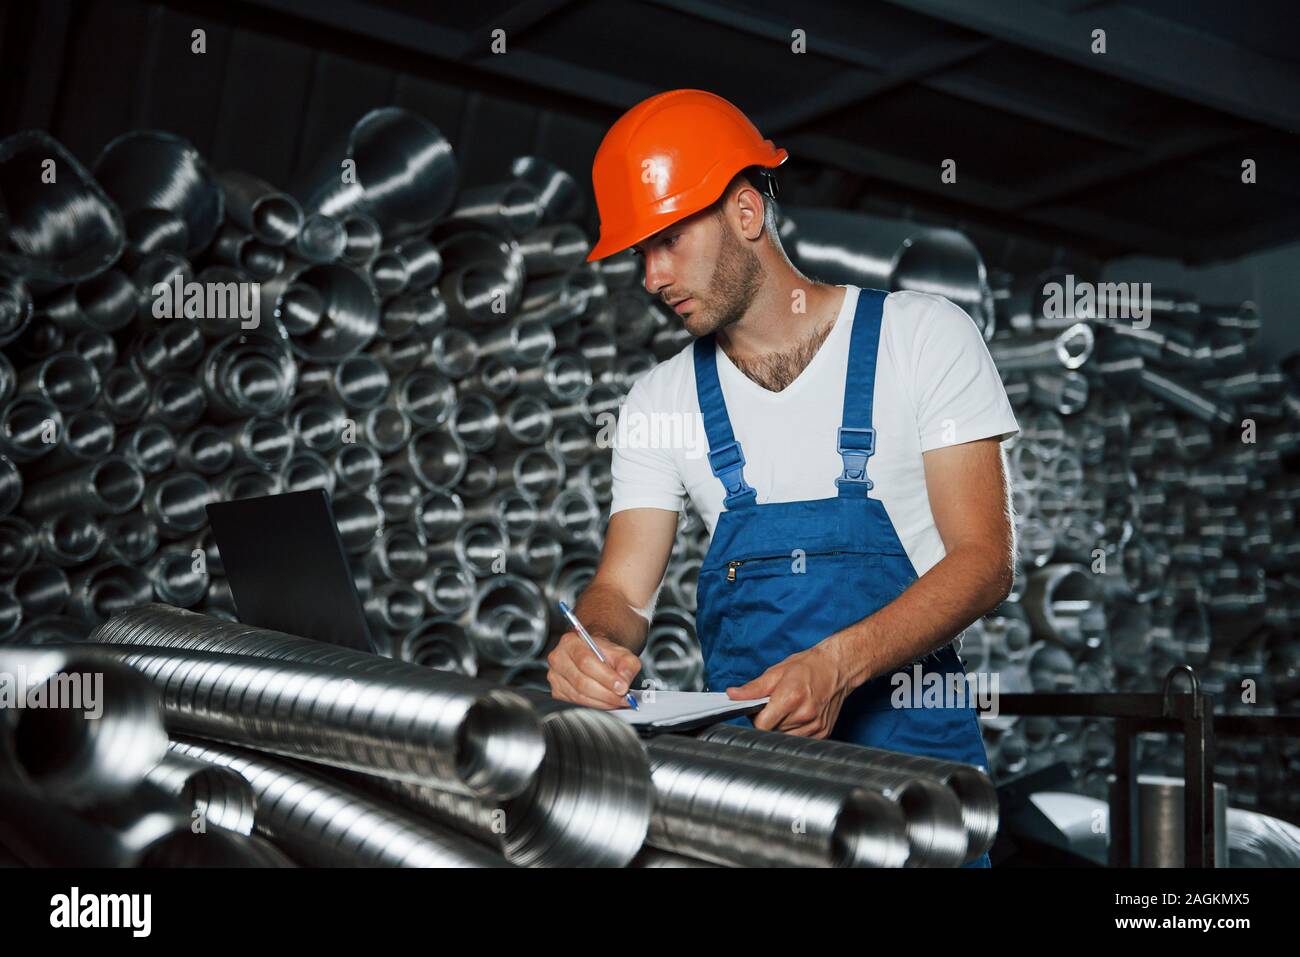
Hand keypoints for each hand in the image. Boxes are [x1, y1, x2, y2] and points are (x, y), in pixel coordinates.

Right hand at [546, 630, 641, 709]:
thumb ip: (627, 665)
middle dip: (606, 693)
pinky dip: (594, 705)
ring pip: (579, 695)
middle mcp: (559, 658)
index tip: (622, 687)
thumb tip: (624, 681)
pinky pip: (576, 702)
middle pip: (581, 681)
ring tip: (618, 701)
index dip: (605, 677)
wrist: (595, 655)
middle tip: (623, 698)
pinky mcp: (557, 691)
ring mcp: (555, 676)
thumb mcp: (622, 653)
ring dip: (602, 702)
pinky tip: (606, 703)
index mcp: (571, 642)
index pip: (586, 661)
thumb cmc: (604, 654)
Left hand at [725, 643, 852, 736]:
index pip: (761, 725)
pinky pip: (799, 739)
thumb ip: (753, 688)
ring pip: (784, 738)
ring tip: (788, 709)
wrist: (838, 668)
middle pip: (772, 732)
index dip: (755, 718)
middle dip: (768, 720)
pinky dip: (794, 730)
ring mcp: (816, 726)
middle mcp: (805, 714)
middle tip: (774, 705)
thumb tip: (732, 695)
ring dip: (781, 727)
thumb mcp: (777, 672)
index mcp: (791, 697)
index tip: (758, 709)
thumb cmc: (809, 667)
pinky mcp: (823, 733)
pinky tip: (798, 715)